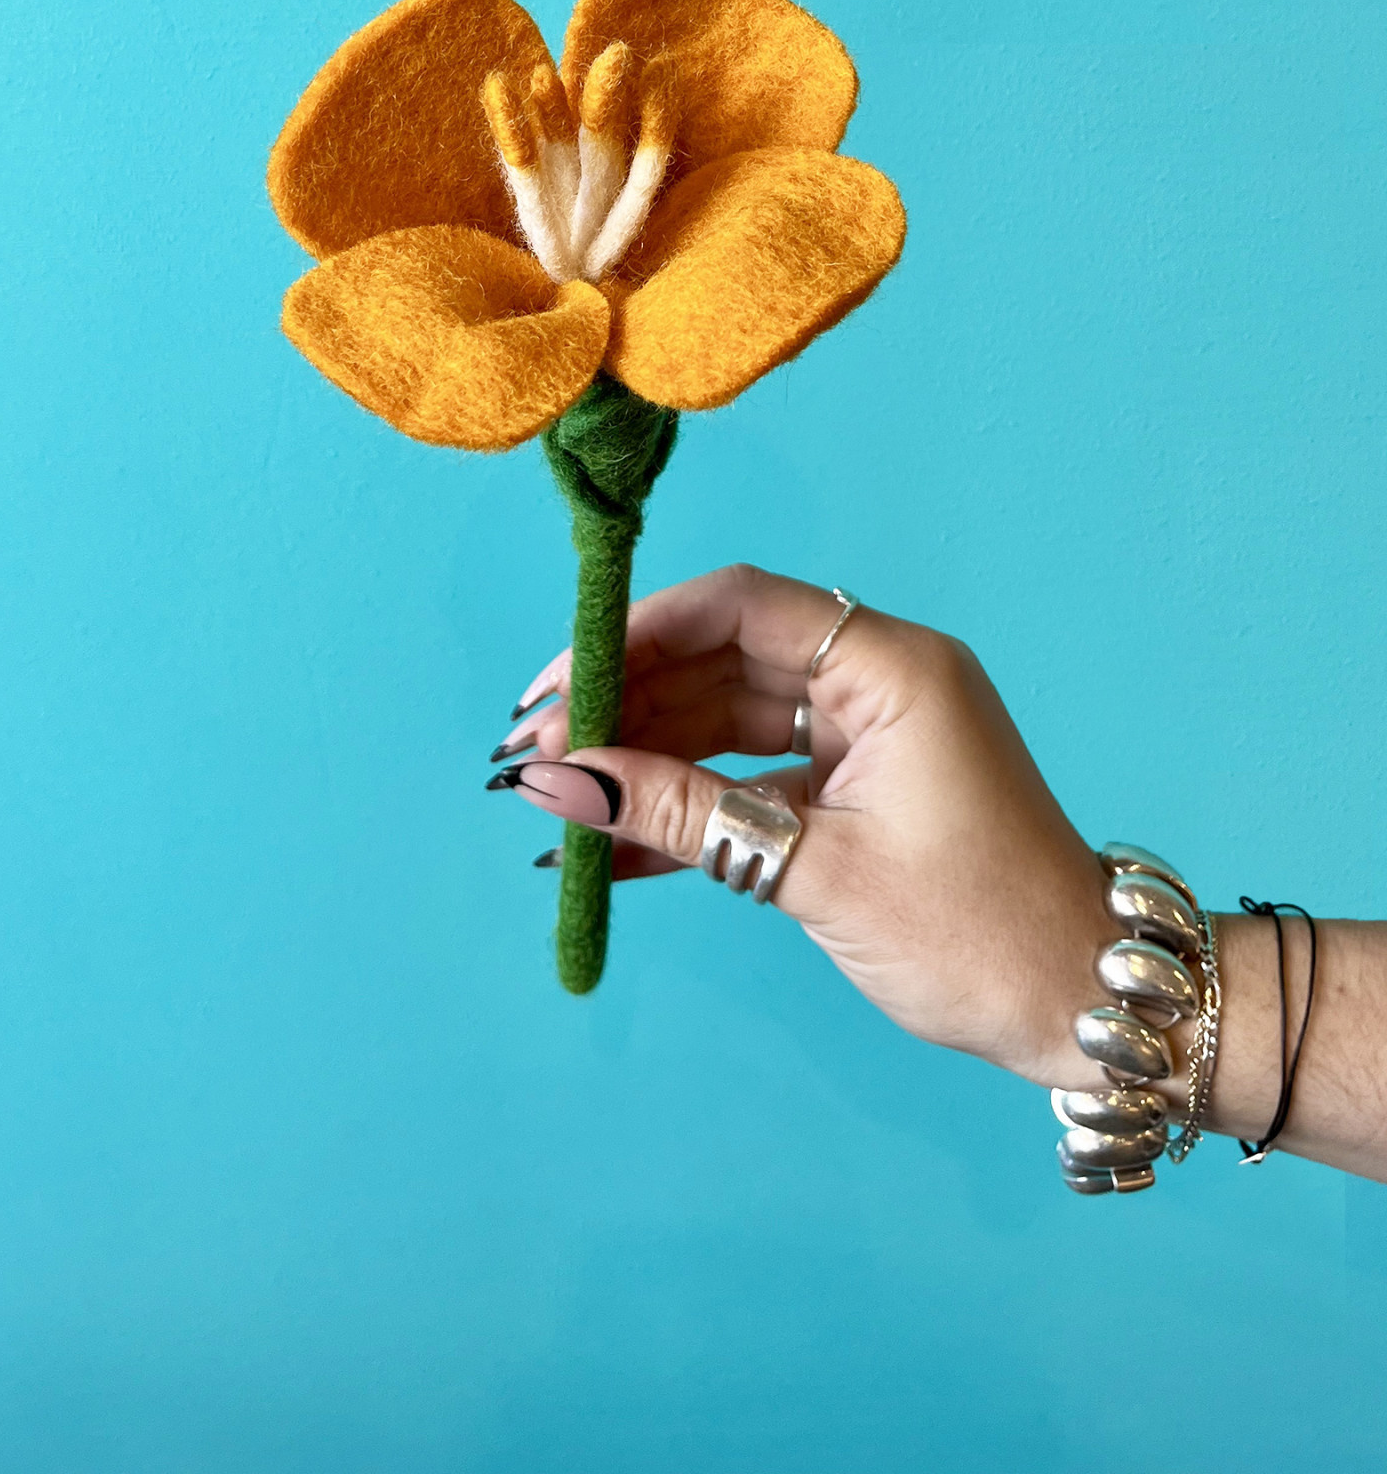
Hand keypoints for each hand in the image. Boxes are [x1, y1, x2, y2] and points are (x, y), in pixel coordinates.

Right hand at [495, 563, 1114, 1088]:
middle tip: (534, 753)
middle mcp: (877, 681)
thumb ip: (682, 818)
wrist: (1078, 1008)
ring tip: (556, 798)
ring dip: (645, 757)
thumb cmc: (973, 931)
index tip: (560, 684)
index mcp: (891, 667)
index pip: (741, 605)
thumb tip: (557, 784)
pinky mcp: (855, 791)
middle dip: (626, 701)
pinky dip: (689, 806)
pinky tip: (612, 844)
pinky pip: (752, 777)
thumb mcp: (815, 870)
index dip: (638, 632)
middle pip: (724, 657)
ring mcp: (866, 736)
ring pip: (727, 718)